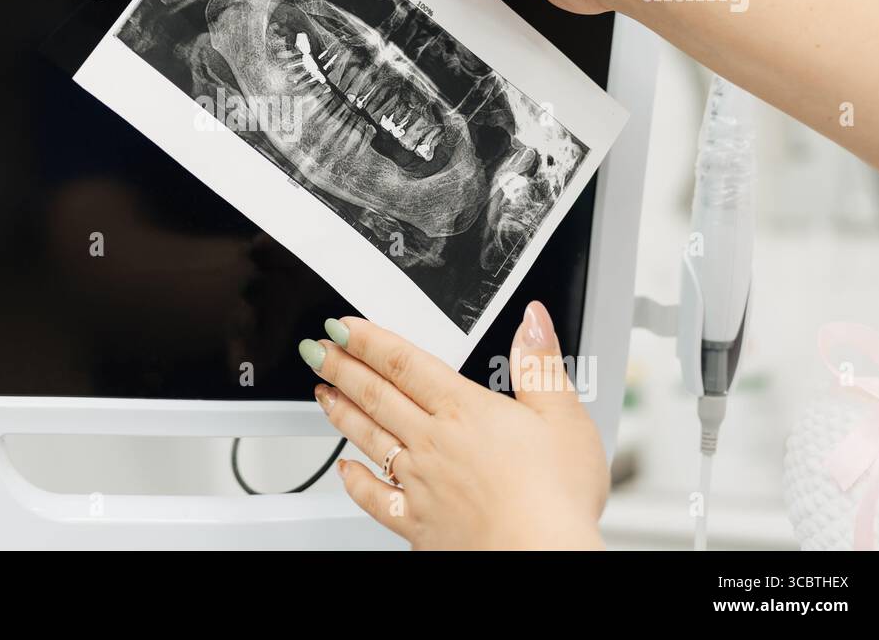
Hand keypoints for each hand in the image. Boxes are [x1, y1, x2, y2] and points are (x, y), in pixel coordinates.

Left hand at [299, 304, 607, 549]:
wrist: (541, 557)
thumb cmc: (554, 496)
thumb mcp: (563, 417)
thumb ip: (540, 365)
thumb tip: (532, 321)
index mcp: (464, 411)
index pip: (405, 363)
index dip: (368, 340)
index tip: (342, 326)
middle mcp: (433, 442)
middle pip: (376, 395)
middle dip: (342, 367)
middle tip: (316, 350)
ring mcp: (420, 483)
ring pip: (368, 437)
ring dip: (341, 412)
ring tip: (321, 392)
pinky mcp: (418, 523)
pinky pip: (375, 499)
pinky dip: (354, 483)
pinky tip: (344, 471)